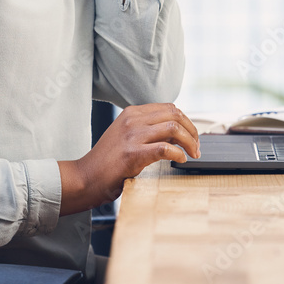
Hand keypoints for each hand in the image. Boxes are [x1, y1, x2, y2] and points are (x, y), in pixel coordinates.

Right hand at [57, 103, 199, 215]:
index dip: (186, 121)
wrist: (86, 176)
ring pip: (173, 128)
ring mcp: (132, 136)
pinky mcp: (132, 154)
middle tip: (196, 147)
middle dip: (192, 130)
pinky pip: (165, 148)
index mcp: (132, 113)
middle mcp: (132, 120)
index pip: (169, 107)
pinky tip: (180, 160)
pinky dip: (178, 154)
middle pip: (175, 114)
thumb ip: (148, 131)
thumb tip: (176, 133)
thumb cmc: (107, 161)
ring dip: (190, 142)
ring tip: (192, 154)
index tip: (192, 136)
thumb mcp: (127, 137)